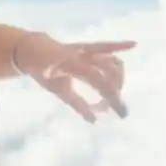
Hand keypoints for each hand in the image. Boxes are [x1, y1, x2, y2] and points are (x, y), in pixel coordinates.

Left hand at [14, 33, 134, 122]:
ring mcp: (86, 49)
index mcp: (72, 65)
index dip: (111, 97)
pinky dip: (120, 45)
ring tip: (115, 94)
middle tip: (115, 109)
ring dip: (118, 79)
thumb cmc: (42, 72)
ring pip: (111, 62)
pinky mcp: (88, 46)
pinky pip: (106, 46)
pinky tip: (134, 44)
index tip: (120, 112)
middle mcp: (82, 54)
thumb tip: (93, 121)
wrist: (31, 49)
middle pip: (109, 72)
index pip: (99, 81)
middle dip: (116, 91)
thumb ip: (77, 104)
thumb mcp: (58, 90)